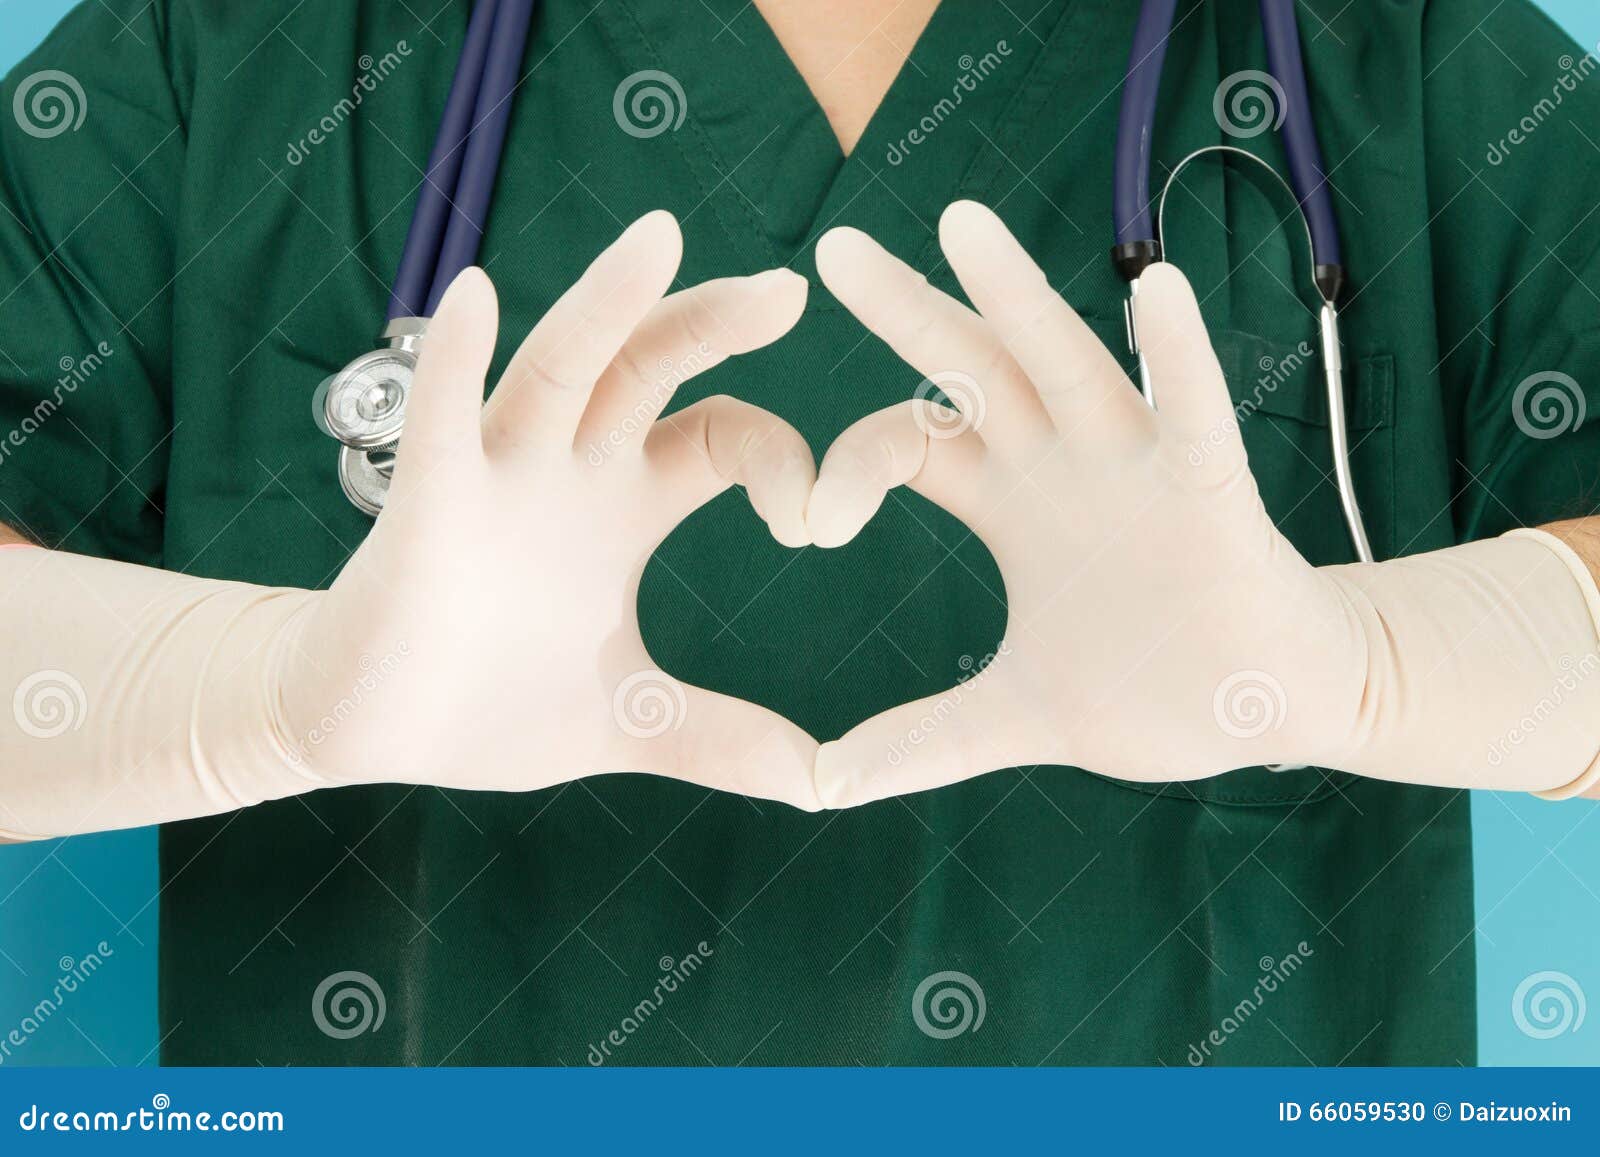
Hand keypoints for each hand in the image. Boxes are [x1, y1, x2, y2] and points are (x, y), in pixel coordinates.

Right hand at [280, 212, 825, 809]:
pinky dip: (456, 360)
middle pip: (650, 366)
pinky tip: (477, 296)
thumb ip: (724, 739)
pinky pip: (441, 417)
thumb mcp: (632, 719)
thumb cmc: (490, 706)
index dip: (781, 460)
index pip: (722, 436)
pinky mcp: (426, 505)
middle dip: (713, 322)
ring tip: (661, 238)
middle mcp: (569, 470)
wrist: (368, 733)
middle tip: (790, 289)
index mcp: (626, 504)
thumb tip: (823, 785)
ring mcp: (497, 476)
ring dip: (607, 303)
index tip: (819, 521)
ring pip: (560, 367)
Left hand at [806, 202, 1371, 805]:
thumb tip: (820, 786)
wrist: (1266, 710)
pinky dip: (1178, 358)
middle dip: (908, 310)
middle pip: (971, 370)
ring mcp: (1135, 469)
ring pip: (1066, 365)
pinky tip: (1157, 289)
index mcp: (1009, 501)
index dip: (850, 466)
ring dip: (1016, 297)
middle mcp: (1061, 464)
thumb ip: (921, 739)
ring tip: (963, 224)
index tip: (804, 522)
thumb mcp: (1014, 716)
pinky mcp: (1210, 494)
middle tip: (837, 246)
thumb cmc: (1151, 691)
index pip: (910, 443)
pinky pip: (1192, 415)